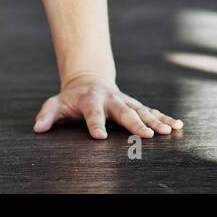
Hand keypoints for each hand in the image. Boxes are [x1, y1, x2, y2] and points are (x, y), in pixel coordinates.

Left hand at [33, 72, 183, 139]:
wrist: (89, 79)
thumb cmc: (71, 98)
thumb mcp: (55, 104)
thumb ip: (47, 115)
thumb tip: (38, 128)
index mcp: (91, 100)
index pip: (92, 113)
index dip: (95, 124)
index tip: (100, 137)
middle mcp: (111, 100)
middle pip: (124, 112)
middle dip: (136, 123)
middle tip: (147, 135)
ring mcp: (125, 102)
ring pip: (143, 111)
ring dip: (156, 121)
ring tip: (170, 130)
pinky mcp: (135, 105)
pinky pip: (152, 111)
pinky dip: (165, 117)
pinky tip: (178, 125)